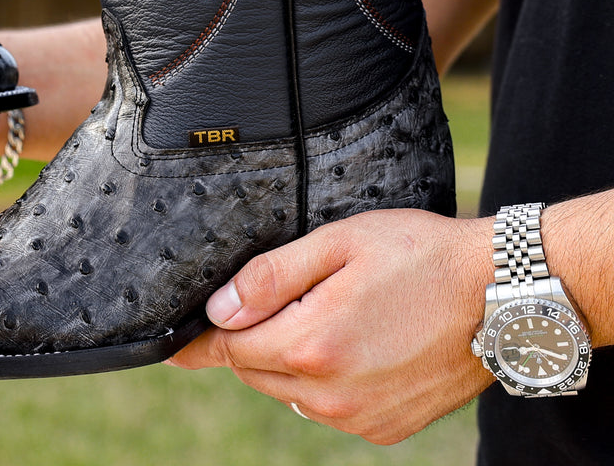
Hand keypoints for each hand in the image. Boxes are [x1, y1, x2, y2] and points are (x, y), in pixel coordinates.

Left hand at [169, 209, 494, 444]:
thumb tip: (217, 308)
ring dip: (285, 358)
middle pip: (254, 370)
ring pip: (288, 391)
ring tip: (316, 311)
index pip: (229, 348)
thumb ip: (270, 277)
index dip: (199, 339)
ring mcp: (361, 421)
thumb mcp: (336, 243)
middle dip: (246, 339)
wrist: (501, 295)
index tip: (172, 342)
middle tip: (261, 299)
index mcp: (313, 346)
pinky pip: (327, 407)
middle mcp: (332, 397)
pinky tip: (346, 340)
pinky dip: (321, 379)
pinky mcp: (386, 429)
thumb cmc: (418, 255)